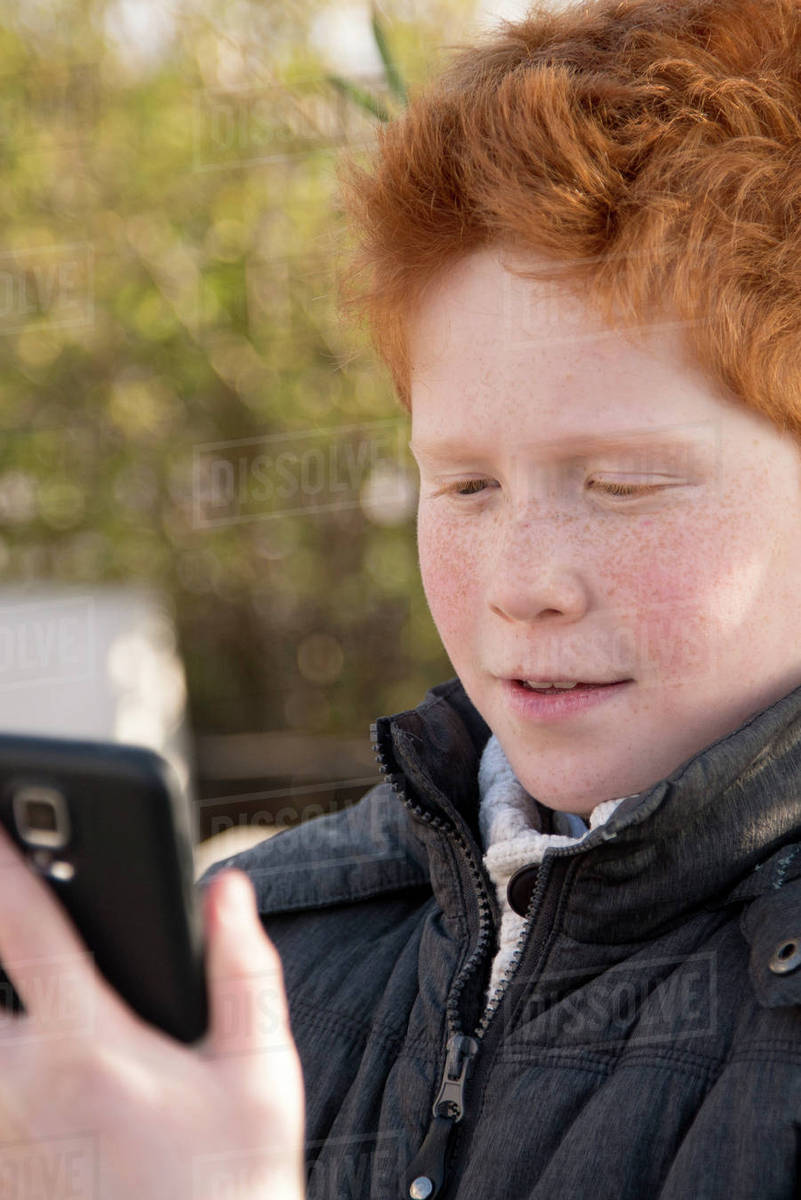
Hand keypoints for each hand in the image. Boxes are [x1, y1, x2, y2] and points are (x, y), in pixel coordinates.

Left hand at [0, 822, 305, 1199]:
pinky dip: (10, 1058)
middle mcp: (19, 1089)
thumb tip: (226, 890)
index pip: (26, 928)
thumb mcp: (260, 1073)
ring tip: (56, 1006)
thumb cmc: (232, 1184)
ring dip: (6, 1006)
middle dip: (0, 934)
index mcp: (88, 1048)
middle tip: (20, 905)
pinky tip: (51, 1071)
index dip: (4, 864)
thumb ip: (243, 969)